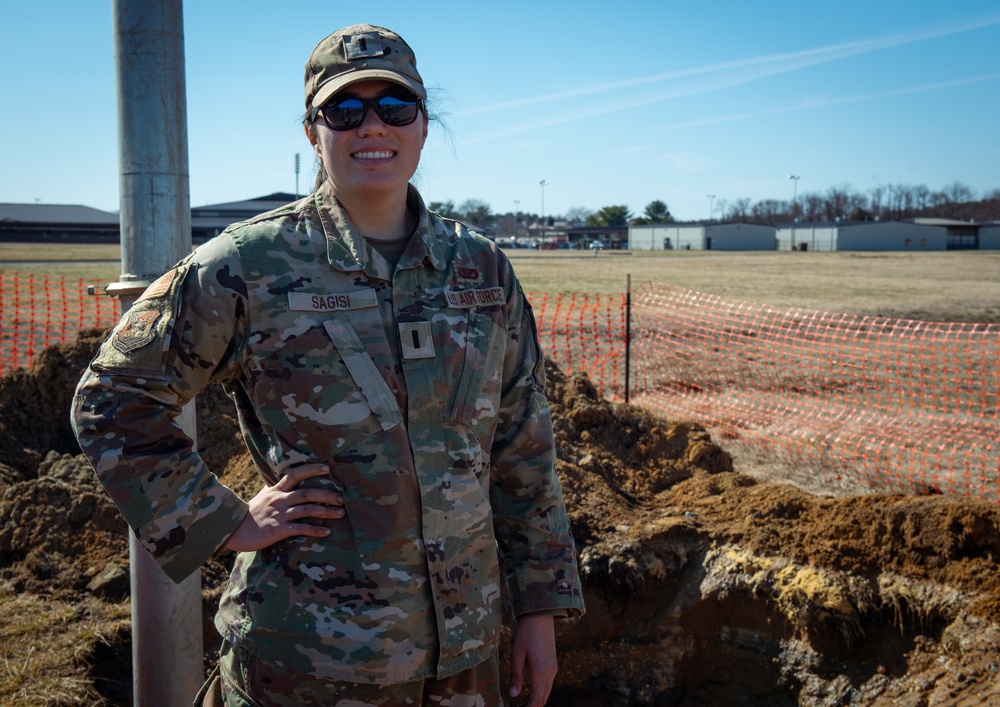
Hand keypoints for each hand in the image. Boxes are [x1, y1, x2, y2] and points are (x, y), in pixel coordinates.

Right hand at [225, 463, 343, 551]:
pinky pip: (300, 528)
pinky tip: (327, 532)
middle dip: (326, 495)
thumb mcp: (262, 496)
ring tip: (340, 513)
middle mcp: (279, 500)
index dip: (311, 469)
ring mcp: (279, 515)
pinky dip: (315, 530)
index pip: (295, 474)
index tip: (327, 468)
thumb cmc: (250, 514)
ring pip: (307, 510)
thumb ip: (276, 488)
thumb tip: (285, 477)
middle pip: (307, 493)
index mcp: (276, 490)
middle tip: (341, 498)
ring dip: (326, 512)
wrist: (233, 530)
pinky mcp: (278, 530)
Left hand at [508, 613, 556, 705]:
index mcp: (541, 670)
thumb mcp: (516, 653)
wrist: (540, 615)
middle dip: (532, 705)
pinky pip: (548, 683)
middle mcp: (550, 671)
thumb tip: (513, 695)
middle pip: (543, 697)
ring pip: (546, 691)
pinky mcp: (552, 663)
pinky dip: (539, 690)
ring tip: (521, 702)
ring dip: (536, 699)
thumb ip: (516, 675)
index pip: (537, 698)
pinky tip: (529, 690)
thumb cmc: (525, 632)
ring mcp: (553, 667)